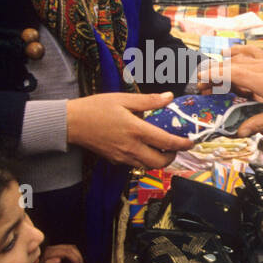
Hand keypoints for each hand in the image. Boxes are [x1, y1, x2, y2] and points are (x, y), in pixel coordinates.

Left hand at [36, 243, 83, 262]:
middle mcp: (52, 249)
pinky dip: (76, 256)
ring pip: (72, 248)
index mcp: (49, 253)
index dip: (75, 259)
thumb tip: (58, 259)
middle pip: (71, 249)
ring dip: (78, 257)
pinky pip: (71, 250)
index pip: (67, 252)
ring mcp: (56, 249)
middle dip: (78, 258)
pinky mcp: (59, 252)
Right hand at [66, 91, 193, 168]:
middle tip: (175, 147)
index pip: (166, 142)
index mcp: (136, 130)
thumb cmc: (96, 108)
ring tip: (161, 147)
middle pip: (159, 162)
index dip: (182, 144)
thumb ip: (149, 101)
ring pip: (148, 166)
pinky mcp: (115, 161)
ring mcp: (122, 157)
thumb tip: (169, 97)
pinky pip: (135, 164)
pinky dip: (144, 159)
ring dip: (158, 160)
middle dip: (172, 157)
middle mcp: (131, 147)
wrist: (72, 123)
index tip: (190, 142)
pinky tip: (142, 147)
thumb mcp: (123, 99)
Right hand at [196, 44, 262, 134]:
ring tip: (210, 77)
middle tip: (202, 87)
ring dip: (221, 66)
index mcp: (261, 81)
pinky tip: (226, 53)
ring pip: (236, 59)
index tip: (201, 81)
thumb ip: (260, 123)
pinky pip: (248, 50)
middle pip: (229, 66)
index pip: (232, 73)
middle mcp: (259, 68)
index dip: (214, 75)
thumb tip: (240, 132)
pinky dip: (235, 51)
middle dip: (212, 74)